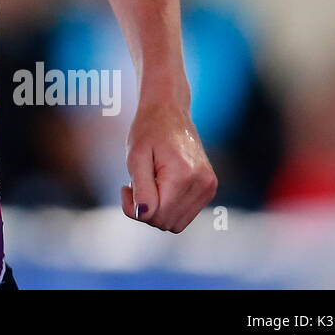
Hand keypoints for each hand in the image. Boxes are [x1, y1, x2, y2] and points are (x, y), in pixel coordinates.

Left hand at [120, 99, 217, 232]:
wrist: (170, 111)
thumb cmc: (148, 131)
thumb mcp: (135, 157)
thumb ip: (141, 189)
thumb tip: (145, 215)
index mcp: (183, 175)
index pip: (155, 215)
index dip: (134, 208)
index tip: (125, 188)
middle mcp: (201, 184)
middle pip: (166, 223)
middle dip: (145, 211)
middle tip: (134, 186)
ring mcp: (208, 187)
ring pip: (176, 223)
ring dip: (158, 211)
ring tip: (149, 184)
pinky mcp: (209, 188)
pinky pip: (185, 214)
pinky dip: (170, 207)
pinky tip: (161, 186)